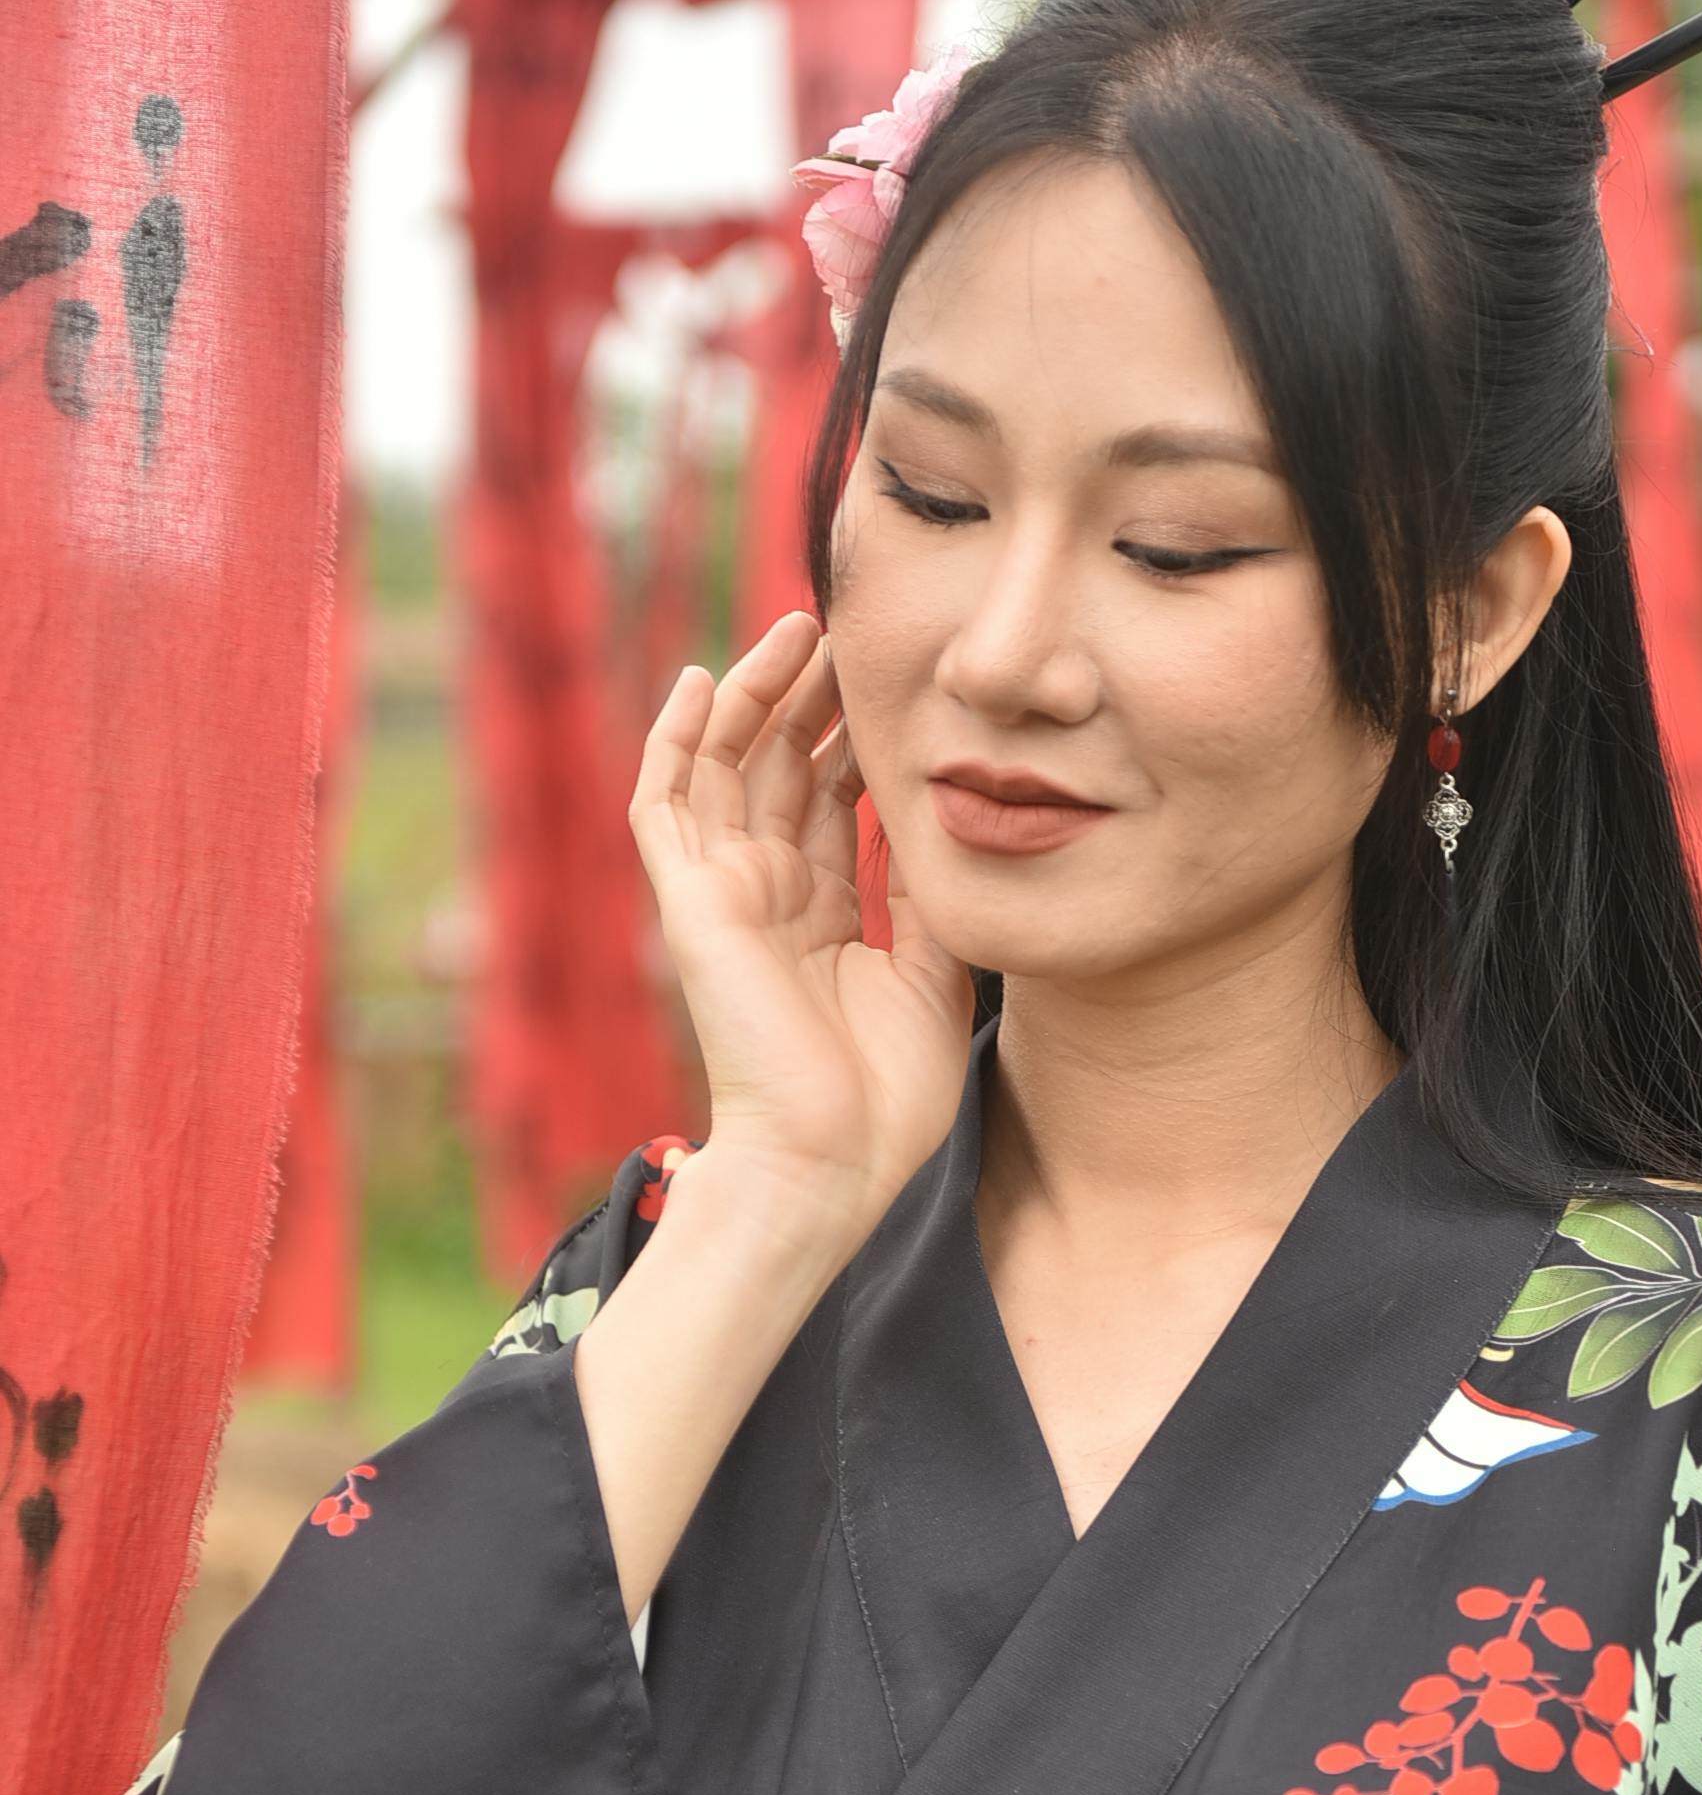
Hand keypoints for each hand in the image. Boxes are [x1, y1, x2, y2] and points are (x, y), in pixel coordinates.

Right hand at [629, 611, 972, 1241]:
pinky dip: (676, 740)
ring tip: (797, 628)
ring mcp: (724, 897)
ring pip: (727, 768)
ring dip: (755, 695)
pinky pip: (666, 805)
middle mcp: (767, 897)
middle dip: (811, 696)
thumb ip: (927, 894)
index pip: (832, 801)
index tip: (896, 677)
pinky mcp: (690, 904)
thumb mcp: (933, 975)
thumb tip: (943, 815)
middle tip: (850, 628)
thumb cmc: (884, 1100)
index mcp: (821, 916)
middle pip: (781, 768)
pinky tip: (699, 680)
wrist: (830, 1165)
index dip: (856, 736)